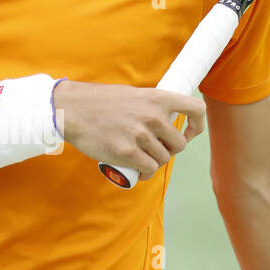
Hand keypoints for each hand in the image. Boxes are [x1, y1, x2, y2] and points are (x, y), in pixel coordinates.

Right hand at [54, 79, 205, 180]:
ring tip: (141, 159)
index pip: (195, 109)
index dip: (197, 125)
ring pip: (163, 159)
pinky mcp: (127, 152)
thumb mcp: (132, 95)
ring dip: (154, 163)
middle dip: (169, 150)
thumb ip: (151, 107)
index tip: (188, 132)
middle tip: (153, 150)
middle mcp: (152, 116)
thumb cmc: (99, 103)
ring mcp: (140, 135)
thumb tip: (165, 123)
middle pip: (179, 144)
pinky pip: (149, 170)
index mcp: (157, 98)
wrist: (72, 110)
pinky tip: (137, 171)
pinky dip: (145, 174)